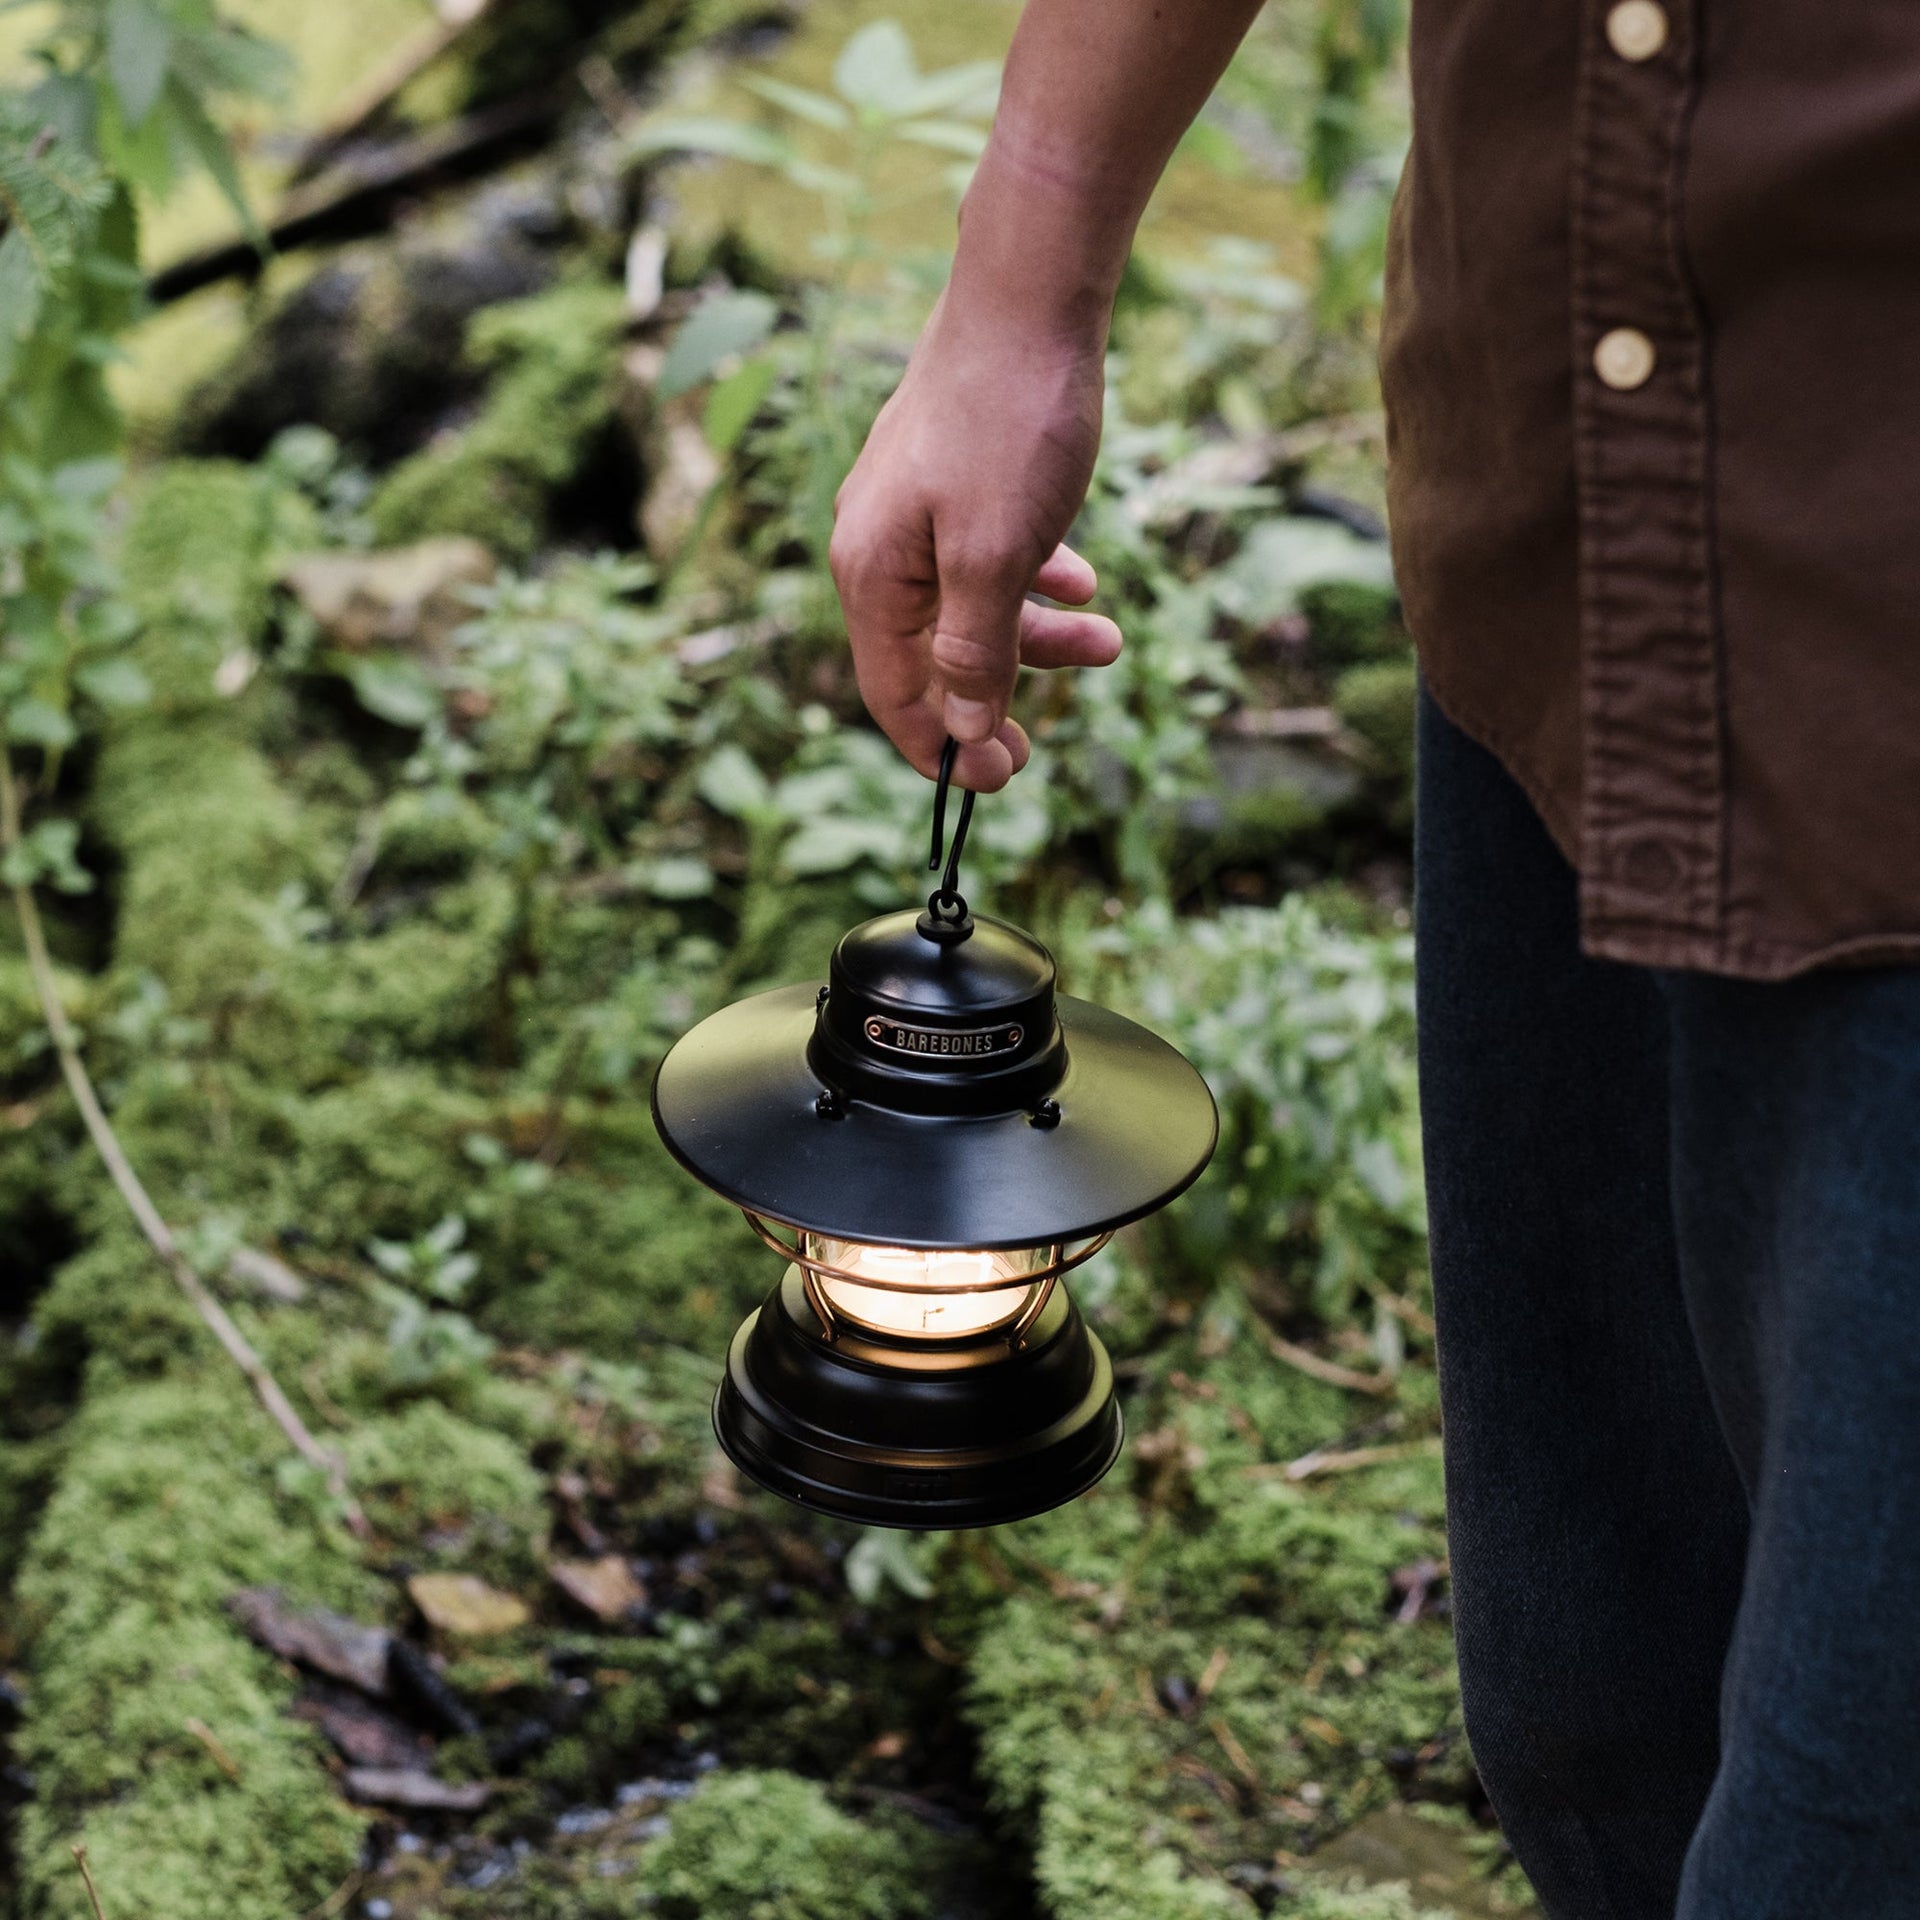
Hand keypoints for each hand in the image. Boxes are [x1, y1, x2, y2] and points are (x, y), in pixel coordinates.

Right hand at [829, 285, 1121, 792]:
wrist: (1029, 292)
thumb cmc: (1010, 425)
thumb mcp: (997, 557)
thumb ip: (976, 650)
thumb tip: (964, 729)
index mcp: (872, 574)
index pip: (894, 694)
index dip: (944, 750)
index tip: (1002, 781)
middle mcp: (877, 545)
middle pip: (931, 657)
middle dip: (996, 700)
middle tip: (1047, 741)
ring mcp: (913, 508)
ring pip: (969, 605)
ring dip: (1037, 636)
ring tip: (1109, 641)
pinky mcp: (951, 476)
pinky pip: (986, 555)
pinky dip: (1033, 579)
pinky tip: (1083, 577)